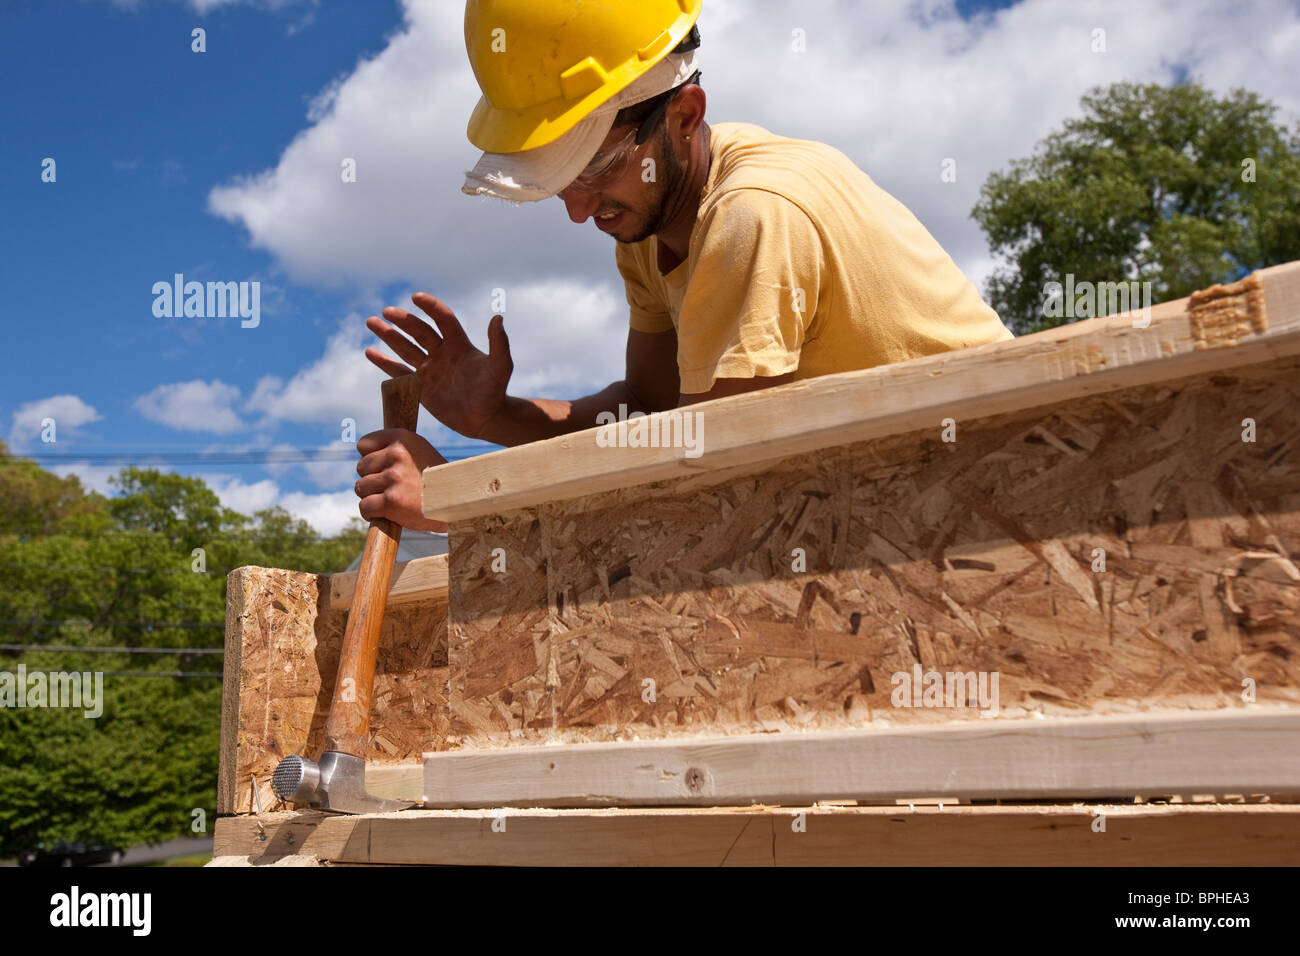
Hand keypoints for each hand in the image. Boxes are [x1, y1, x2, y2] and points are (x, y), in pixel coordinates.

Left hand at [354, 428, 448, 531]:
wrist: (457, 502)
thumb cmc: (434, 480)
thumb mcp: (418, 451)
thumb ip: (393, 448)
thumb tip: (363, 452)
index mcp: (402, 438)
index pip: (363, 445)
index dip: (371, 459)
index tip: (384, 468)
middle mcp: (397, 455)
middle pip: (361, 468)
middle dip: (372, 479)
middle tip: (393, 487)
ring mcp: (394, 477)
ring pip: (360, 488)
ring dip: (372, 497)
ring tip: (394, 499)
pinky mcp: (392, 500)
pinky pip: (365, 507)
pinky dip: (373, 513)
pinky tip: (389, 512)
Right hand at [365, 293, 512, 439]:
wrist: (486, 418)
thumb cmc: (495, 391)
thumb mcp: (501, 367)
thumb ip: (499, 344)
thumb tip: (498, 317)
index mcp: (459, 344)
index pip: (442, 319)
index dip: (431, 307)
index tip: (415, 297)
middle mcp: (442, 352)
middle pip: (419, 331)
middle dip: (403, 320)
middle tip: (386, 312)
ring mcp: (430, 369)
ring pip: (406, 348)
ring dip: (389, 335)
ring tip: (371, 322)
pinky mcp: (421, 387)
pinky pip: (399, 372)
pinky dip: (385, 363)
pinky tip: (369, 352)